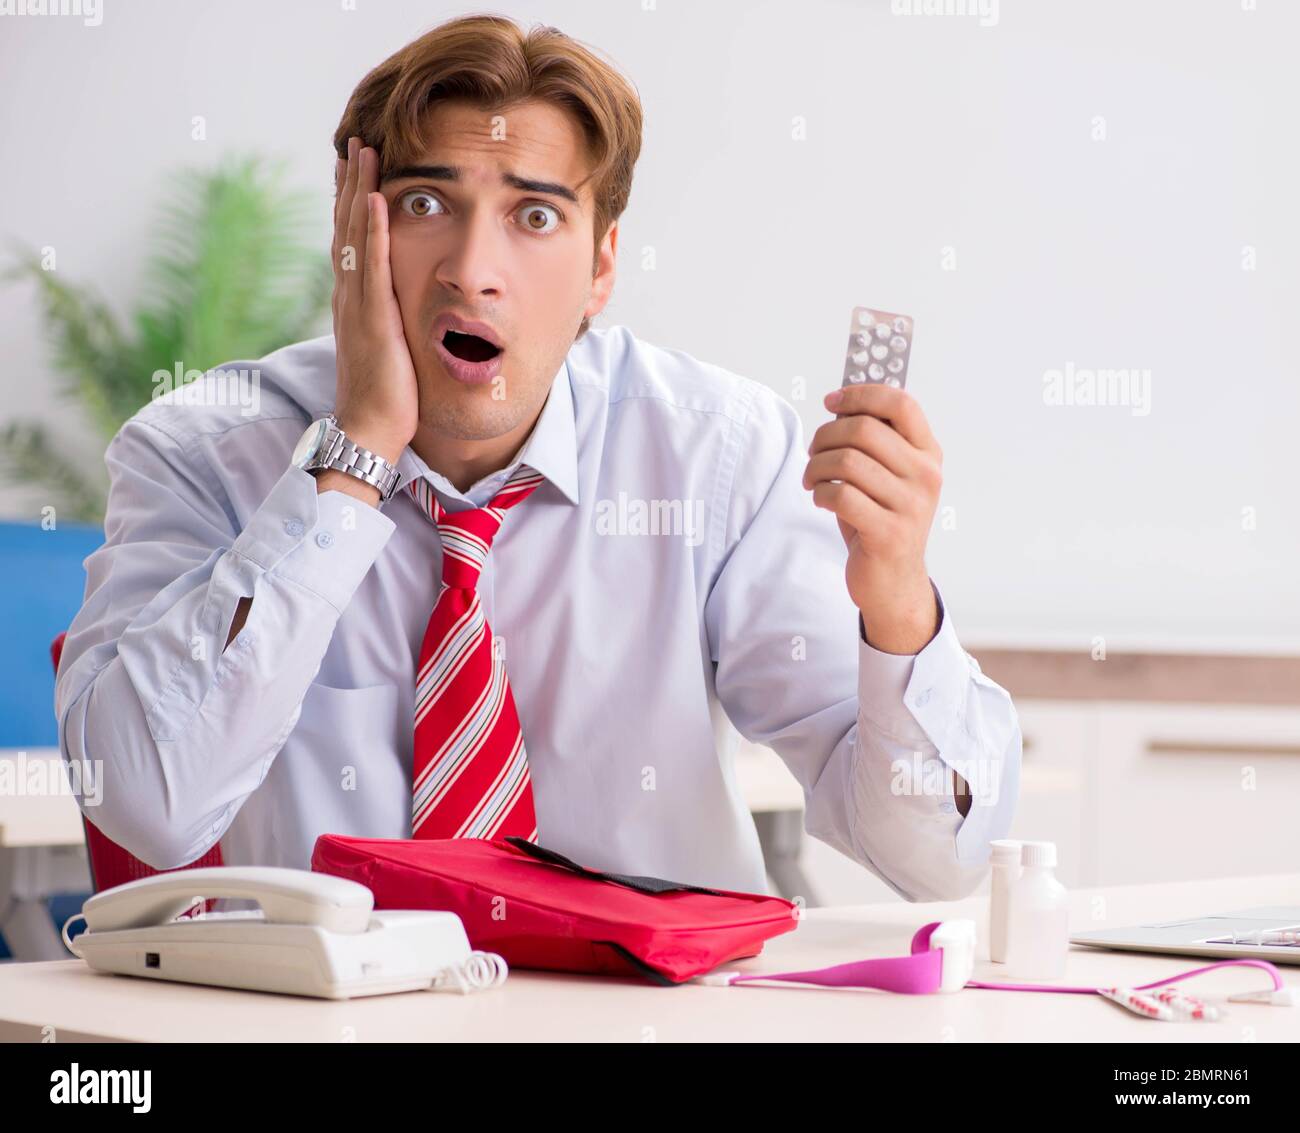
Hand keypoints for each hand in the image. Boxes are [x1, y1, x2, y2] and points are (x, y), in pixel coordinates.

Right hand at [331, 136, 417, 464]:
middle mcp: (349, 296)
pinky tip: (375, 198)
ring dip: (358, 189)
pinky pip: (372, 266)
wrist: (369, 432)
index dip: (352, 201)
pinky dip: (371, 230)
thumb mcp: (391, 349)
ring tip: (364, 150)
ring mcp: (357, 306)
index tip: (359, 167)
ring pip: (353, 235)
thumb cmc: (386, 399)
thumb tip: (405, 309)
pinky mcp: (372, 320)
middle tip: (356, 141)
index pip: (351, 240)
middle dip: (351, 181)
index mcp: (355, 303)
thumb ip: (394, 323)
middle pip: (346, 225)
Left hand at [803, 384, 942, 652]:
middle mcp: (926, 476)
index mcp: (928, 453)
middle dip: (825, 436)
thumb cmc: (880, 519)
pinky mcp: (889, 533)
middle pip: (864, 429)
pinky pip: (840, 495)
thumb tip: (839, 402)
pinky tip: (821, 500)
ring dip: (816, 467)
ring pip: (847, 461)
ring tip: (812, 480)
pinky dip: (820, 494)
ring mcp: (911, 505)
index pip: (900, 404)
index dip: (860, 395)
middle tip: (813, 452)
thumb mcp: (886, 476)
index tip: (831, 402)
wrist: (892, 581)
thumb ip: (874, 441)